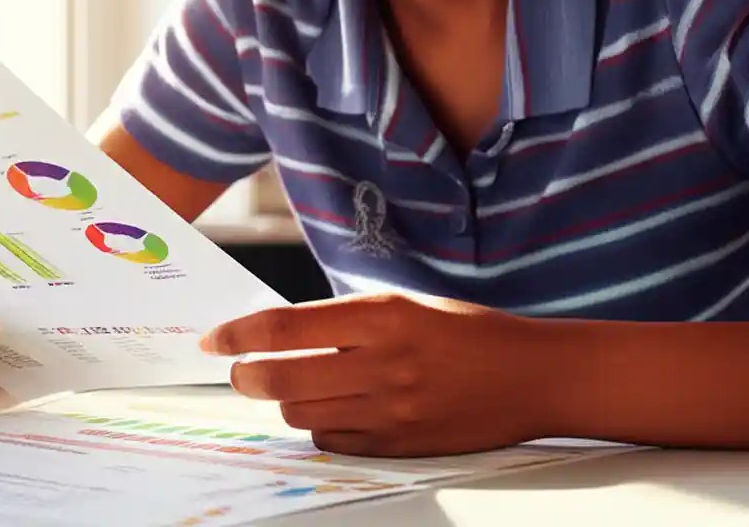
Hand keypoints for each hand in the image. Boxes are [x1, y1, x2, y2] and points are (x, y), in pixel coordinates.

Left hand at [199, 293, 553, 456]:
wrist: (533, 376)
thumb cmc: (468, 332)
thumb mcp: (404, 305)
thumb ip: (345, 320)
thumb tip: (279, 334)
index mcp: (381, 315)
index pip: (283, 328)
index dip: (236, 335)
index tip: (214, 340)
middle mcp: (382, 362)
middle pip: (279, 380)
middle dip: (247, 376)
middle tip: (242, 371)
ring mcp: (391, 409)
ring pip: (301, 415)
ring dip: (286, 402)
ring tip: (297, 387)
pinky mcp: (401, 444)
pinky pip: (334, 442)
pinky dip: (322, 428)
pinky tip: (335, 410)